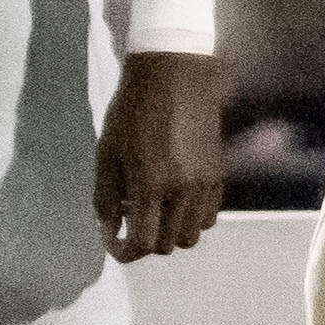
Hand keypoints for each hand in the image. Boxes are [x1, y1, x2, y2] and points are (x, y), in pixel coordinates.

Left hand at [95, 48, 225, 264]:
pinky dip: (190, 220)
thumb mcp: (107, 151)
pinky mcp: (218, 176)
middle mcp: (183, 191)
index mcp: (151, 184)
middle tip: (129, 222)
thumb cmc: (132, 109)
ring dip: (168, 233)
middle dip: (144, 242)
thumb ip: (106, 196)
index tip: (113, 242)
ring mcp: (205, 185)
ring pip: (190, 236)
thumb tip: (110, 230)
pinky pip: (208, 218)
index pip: (143, 243)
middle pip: (167, 245)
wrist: (173, 73)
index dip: (124, 251)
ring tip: (153, 211)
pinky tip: (174, 200)